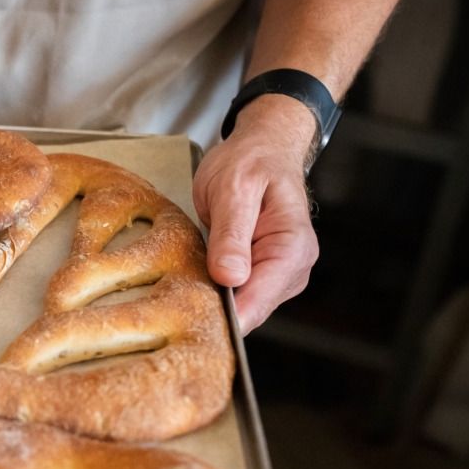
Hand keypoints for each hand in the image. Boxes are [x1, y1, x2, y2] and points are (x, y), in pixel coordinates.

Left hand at [192, 94, 319, 333]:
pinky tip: (199, 280)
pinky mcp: (265, 276)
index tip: (188, 320)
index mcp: (292, 249)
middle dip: (214, 311)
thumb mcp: (233, 189)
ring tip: (185, 286)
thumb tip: (230, 278)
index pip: (257, 302)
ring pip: (243, 309)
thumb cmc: (251, 161)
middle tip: (174, 302)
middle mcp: (294, 269)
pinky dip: (217, 292)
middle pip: (250, 312)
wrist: (264, 148)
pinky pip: (239, 296)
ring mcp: (281, 276)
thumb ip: (231, 235)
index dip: (222, 316)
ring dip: (214, 302)